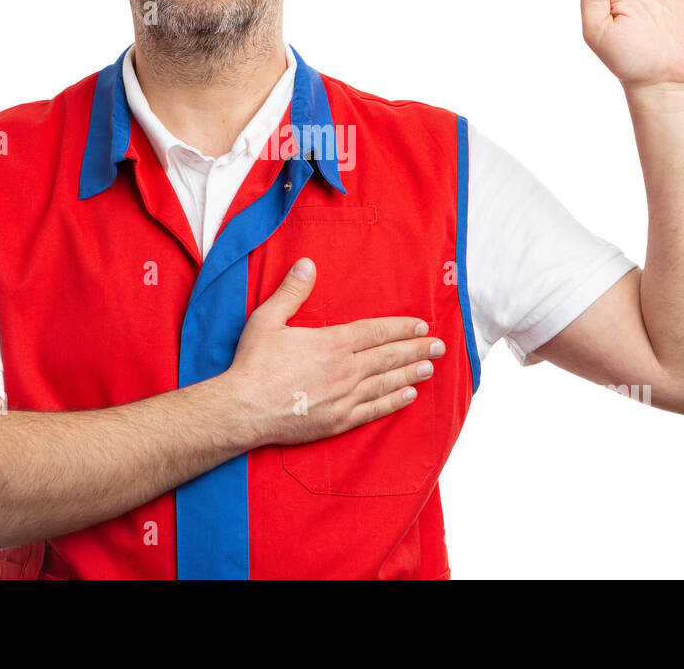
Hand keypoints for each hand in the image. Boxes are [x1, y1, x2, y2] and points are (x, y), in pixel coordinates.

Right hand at [221, 257, 442, 447]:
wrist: (243, 409)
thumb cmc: (254, 364)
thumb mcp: (268, 319)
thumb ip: (292, 292)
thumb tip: (307, 264)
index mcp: (332, 343)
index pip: (376, 332)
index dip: (401, 328)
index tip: (421, 325)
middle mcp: (346, 370)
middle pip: (389, 356)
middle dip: (416, 349)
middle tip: (439, 345)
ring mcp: (345, 397)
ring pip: (387, 382)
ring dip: (411, 373)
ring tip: (430, 367)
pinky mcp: (339, 420)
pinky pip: (374, 409)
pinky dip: (394, 402)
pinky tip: (409, 396)